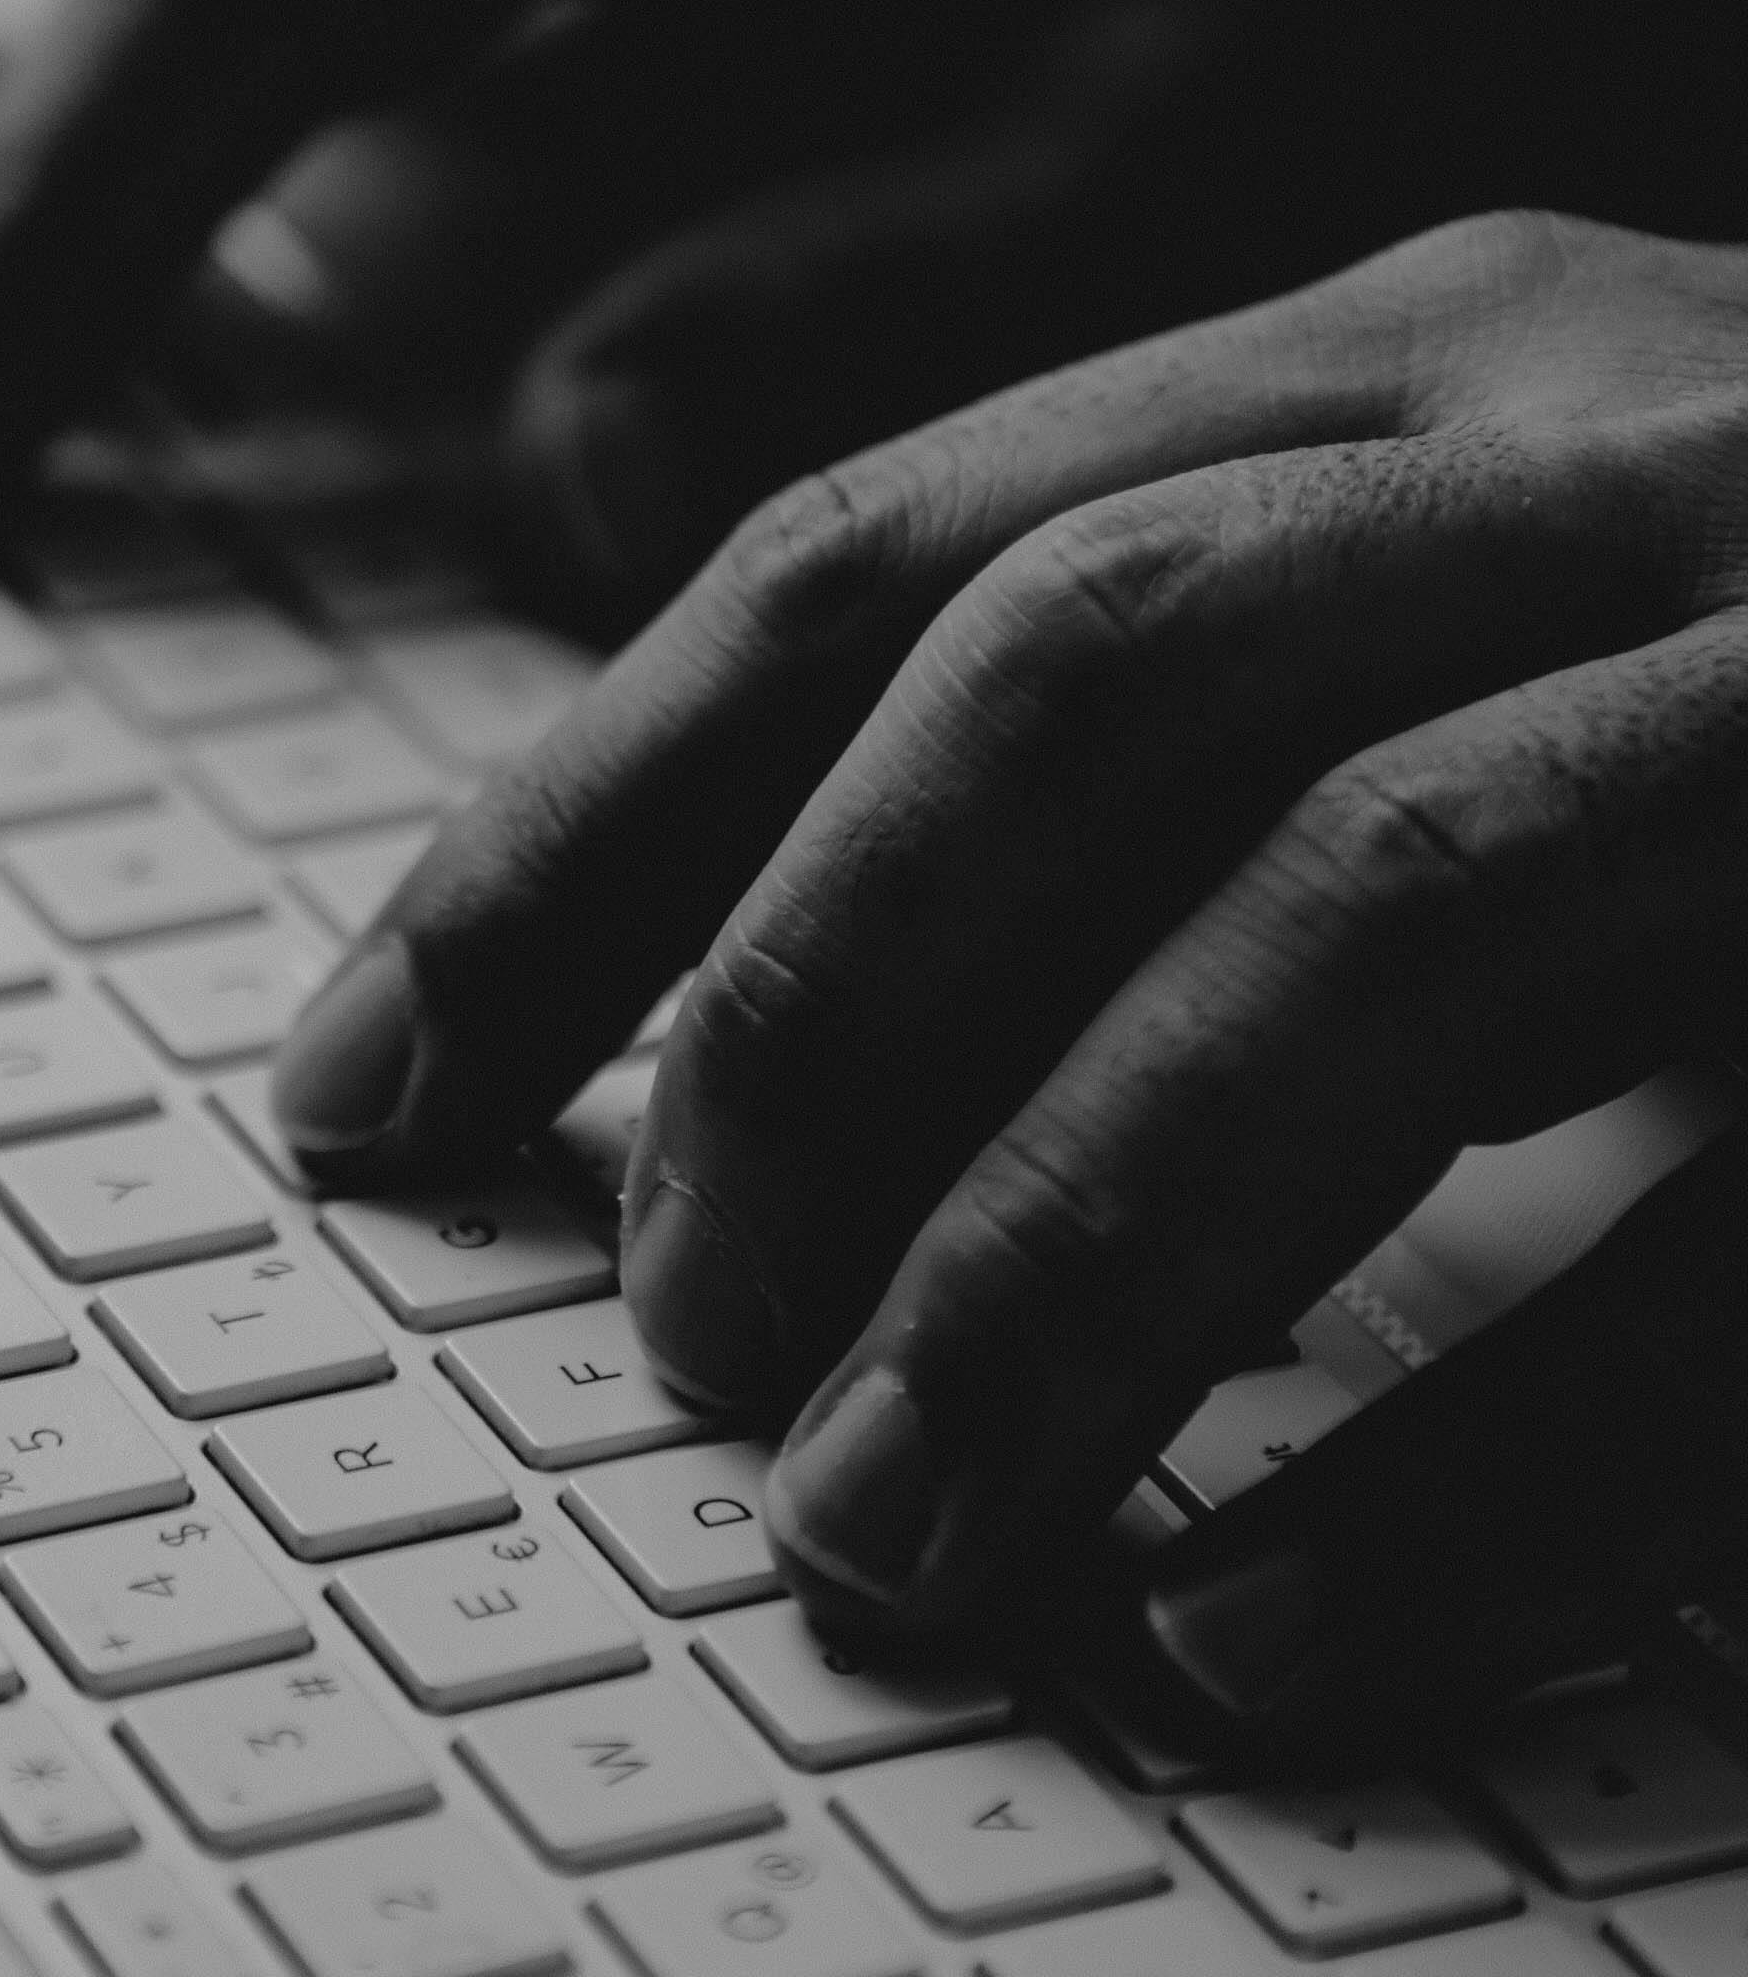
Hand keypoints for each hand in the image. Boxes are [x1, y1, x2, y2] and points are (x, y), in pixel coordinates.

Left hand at [265, 209, 1747, 1748]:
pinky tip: (1252, 1630)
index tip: (365, 1093)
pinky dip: (1467, 1453)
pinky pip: (1737, 1228)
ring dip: (1076, 1248)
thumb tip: (708, 1048)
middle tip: (673, 1351)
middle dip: (807, 1026)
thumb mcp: (1491, 618)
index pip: (888, 547)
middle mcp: (1640, 439)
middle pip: (1086, 673)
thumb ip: (1174, 741)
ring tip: (882, 1527)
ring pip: (1380, 914)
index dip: (578, 831)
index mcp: (1436, 346)